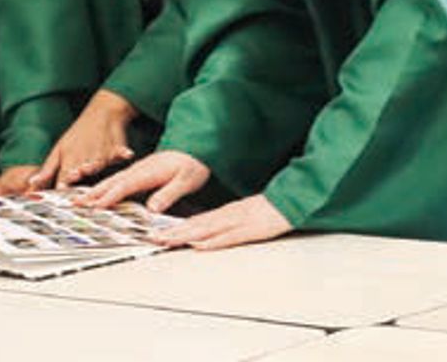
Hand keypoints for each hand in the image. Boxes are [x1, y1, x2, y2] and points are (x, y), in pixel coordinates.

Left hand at [31, 90, 136, 189]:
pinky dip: (122, 153)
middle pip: (81, 170)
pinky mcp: (117, 149)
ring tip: (89, 166)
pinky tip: (125, 154)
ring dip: (95, 164)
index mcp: (70, 160)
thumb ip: (48, 170)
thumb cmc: (79, 135)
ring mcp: (102, 153)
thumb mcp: (59, 150)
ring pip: (99, 162)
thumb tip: (32, 183)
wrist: (103, 112)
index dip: (63, 182)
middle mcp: (86, 159)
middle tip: (72, 174)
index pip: (65, 176)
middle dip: (76, 173)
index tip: (60, 188)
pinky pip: (120, 152)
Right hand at [81, 150, 209, 211]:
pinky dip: (105, 187)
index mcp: (150, 171)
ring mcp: (139, 169)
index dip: (111, 196)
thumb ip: (169, 194)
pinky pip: (118, 180)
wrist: (198, 147)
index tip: (96, 205)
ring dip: (96, 190)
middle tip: (76, 203)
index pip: (126, 185)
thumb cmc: (193, 164)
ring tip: (79, 200)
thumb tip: (152, 209)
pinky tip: (97, 194)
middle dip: (94, 193)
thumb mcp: (186, 181)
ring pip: (113, 180)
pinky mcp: (139, 172)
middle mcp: (141, 169)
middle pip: (114, 182)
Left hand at [152, 194, 291, 250]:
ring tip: (167, 241)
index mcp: (226, 213)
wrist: (292, 201)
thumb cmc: (270, 209)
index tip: (158, 234)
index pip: (196, 221)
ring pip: (207, 229)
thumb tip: (204, 238)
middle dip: (174, 233)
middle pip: (196, 225)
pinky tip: (200, 245)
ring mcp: (239, 222)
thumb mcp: (244, 215)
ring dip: (186, 235)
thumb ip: (225, 226)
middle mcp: (228, 216)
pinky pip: (229, 236)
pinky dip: (213, 241)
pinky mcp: (251, 229)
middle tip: (153, 238)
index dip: (176, 228)